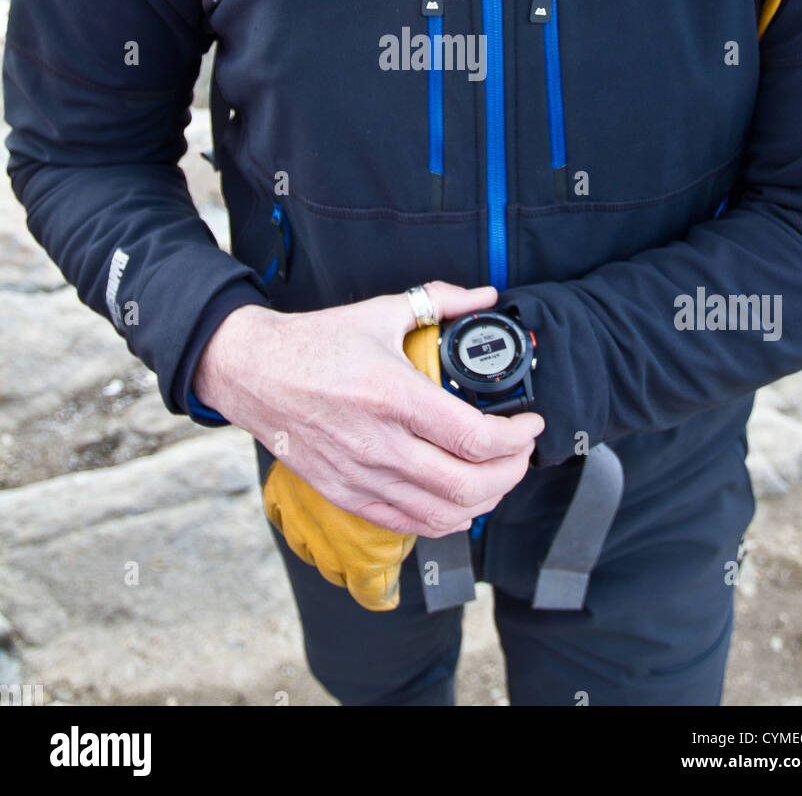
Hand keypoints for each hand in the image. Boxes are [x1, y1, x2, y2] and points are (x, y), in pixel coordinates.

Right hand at [193, 281, 544, 536]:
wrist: (253, 373)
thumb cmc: (315, 343)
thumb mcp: (381, 311)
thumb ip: (438, 301)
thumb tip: (485, 296)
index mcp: (391, 394)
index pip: (473, 437)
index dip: (516, 438)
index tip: (531, 424)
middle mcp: (378, 443)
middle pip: (467, 484)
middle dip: (511, 472)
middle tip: (522, 451)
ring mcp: (361, 475)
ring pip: (443, 512)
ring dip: (485, 500)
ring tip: (499, 475)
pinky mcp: (346, 494)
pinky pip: (409, 523)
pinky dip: (446, 519)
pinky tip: (462, 502)